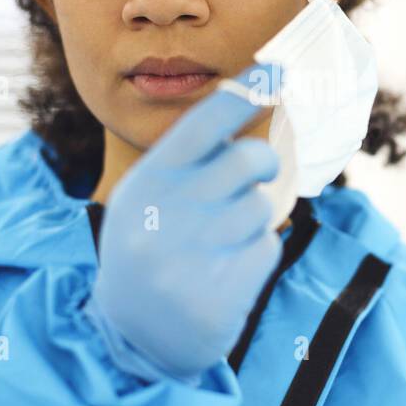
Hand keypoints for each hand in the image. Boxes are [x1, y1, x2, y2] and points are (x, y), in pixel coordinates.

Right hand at [85, 62, 284, 380]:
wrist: (128, 335)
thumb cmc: (149, 249)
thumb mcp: (146, 198)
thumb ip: (188, 163)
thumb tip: (251, 112)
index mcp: (145, 184)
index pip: (201, 125)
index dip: (243, 93)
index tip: (276, 70)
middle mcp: (163, 218)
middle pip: (249, 161)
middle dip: (262, 163)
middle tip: (257, 174)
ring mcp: (189, 261)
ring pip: (263, 208)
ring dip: (255, 218)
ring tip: (223, 239)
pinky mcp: (217, 299)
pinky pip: (266, 252)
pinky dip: (256, 256)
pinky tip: (226, 272)